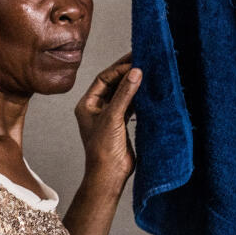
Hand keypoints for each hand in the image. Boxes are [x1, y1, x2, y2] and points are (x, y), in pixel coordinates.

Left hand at [75, 55, 141, 184]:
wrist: (110, 174)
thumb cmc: (103, 149)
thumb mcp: (113, 117)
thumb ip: (125, 94)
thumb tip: (135, 72)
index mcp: (87, 104)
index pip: (103, 79)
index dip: (118, 68)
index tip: (135, 61)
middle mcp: (97, 108)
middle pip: (113, 84)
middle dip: (127, 73)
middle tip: (142, 60)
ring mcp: (110, 116)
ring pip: (123, 94)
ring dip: (134, 85)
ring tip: (148, 72)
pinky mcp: (121, 125)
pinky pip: (130, 105)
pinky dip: (139, 98)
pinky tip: (148, 91)